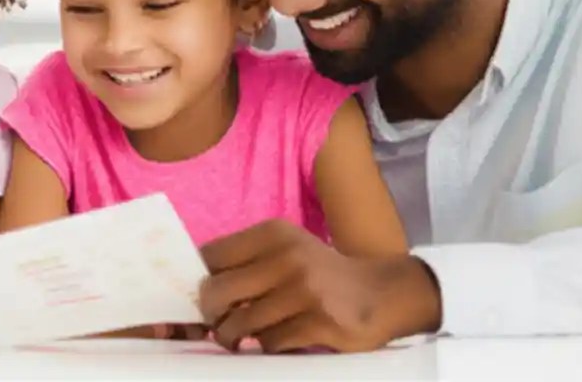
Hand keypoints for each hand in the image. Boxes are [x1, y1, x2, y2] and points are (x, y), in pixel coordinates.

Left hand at [198, 220, 440, 353]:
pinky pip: (270, 343)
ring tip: (239, 339)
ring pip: (241, 322)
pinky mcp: (320, 321)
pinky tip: (277, 341)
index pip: (211, 256)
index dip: (199, 281)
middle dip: (210, 314)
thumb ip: (247, 263)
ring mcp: (304, 290)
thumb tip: (198, 291)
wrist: (382, 294)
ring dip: (235, 337)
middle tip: (217, 324)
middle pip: (218, 291)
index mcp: (273, 234)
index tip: (202, 297)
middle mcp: (286, 256)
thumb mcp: (286, 252)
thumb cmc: (321, 275)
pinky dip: (267, 347)